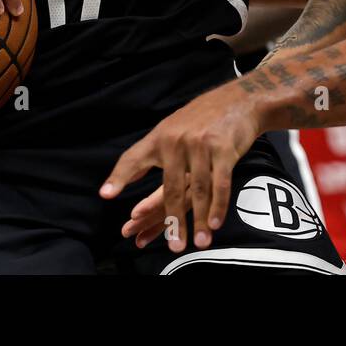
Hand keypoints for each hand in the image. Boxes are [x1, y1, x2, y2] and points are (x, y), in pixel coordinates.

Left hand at [101, 83, 262, 251]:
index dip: (120, 176)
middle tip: (174, 245)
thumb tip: (123, 178)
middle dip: (172, 220)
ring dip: (200, 221)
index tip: (106, 195)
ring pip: (198, 190)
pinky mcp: (224, 149)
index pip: (133, 158)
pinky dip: (218, 206)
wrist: (239, 100)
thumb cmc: (202, 119)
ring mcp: (201, 145)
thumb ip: (150, 154)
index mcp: (159, 137)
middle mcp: (177, 141)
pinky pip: (220, 183)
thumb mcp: (171, 129)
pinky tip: (215, 223)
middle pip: (171, 189)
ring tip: (199, 242)